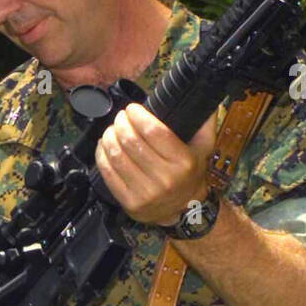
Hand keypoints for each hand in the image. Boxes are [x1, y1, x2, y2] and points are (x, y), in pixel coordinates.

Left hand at [94, 102, 217, 225]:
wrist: (184, 210)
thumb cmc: (190, 173)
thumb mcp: (204, 147)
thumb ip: (204, 122)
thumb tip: (200, 94)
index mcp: (183, 161)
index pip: (153, 131)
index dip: (138, 116)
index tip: (132, 109)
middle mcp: (165, 178)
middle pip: (132, 142)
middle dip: (121, 123)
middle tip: (120, 117)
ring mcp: (146, 193)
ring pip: (118, 156)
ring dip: (109, 137)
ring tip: (111, 129)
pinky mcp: (130, 202)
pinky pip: (108, 173)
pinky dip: (102, 155)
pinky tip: (104, 145)